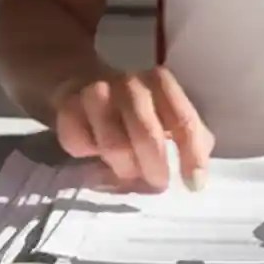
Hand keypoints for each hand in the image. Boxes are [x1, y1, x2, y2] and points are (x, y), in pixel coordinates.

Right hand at [52, 65, 214, 191]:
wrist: (80, 78)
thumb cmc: (134, 107)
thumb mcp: (167, 114)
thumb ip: (190, 139)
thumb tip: (196, 176)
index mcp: (161, 82)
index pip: (183, 121)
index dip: (192, 156)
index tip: (194, 185)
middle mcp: (130, 83)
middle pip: (147, 136)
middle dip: (154, 168)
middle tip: (157, 183)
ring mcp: (96, 92)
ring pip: (113, 145)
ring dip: (123, 167)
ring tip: (127, 171)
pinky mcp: (66, 106)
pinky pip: (80, 144)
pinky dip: (88, 155)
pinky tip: (93, 151)